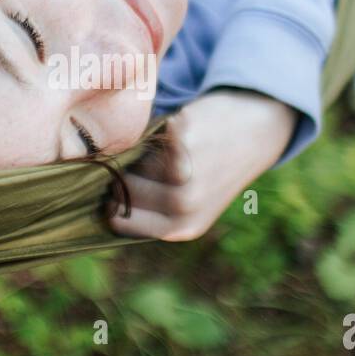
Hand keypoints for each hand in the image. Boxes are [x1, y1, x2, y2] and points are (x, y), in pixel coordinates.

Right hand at [109, 89, 296, 241]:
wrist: (255, 133)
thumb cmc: (210, 170)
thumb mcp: (187, 207)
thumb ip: (152, 211)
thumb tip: (100, 205)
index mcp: (180, 229)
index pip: (118, 220)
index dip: (109, 201)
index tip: (115, 186)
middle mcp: (185, 206)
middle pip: (122, 188)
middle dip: (121, 173)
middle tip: (138, 159)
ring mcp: (187, 173)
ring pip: (131, 161)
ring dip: (137, 150)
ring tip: (158, 145)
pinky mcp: (187, 139)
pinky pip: (148, 133)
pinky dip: (155, 126)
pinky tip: (175, 127)